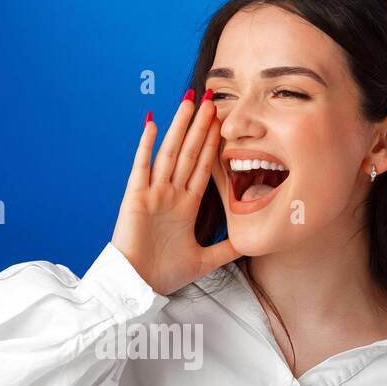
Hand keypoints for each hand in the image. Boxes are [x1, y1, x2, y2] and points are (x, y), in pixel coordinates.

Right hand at [111, 90, 239, 295]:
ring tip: (189, 102)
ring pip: (169, 153)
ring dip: (179, 127)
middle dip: (200, 126)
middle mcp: (170, 194)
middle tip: (211, 99)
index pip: (202, 166)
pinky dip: (146, 145)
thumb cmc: (164, 273)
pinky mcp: (135, 198)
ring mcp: (152, 194)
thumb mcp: (205, 260)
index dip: (212, 144)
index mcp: (185, 205)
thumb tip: (251, 242)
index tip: (222, 121)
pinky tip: (152, 124)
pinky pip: (142, 167)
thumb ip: (226, 249)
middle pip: (188, 152)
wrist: (137, 286)